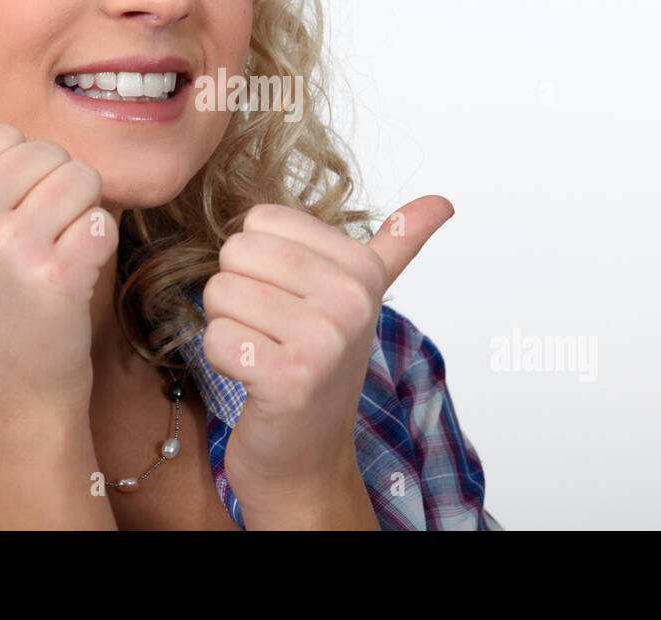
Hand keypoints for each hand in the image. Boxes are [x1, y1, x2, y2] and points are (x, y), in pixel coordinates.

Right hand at [0, 123, 116, 417]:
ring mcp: (6, 247)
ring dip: (81, 218)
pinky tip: (73, 279)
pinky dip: (100, 247)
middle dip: (55, 194)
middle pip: (50, 153)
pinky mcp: (56, 276)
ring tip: (51, 259)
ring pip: (83, 180)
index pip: (7, 135)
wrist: (6, 394)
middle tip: (31, 247)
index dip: (17, 177)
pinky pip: (104, 221)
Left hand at [203, 195, 453, 502]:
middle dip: (237, 293)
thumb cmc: (320, 367)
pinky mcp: (289, 379)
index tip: (290, 301)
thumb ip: (398, 244)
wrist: (306, 458)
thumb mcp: (364, 296)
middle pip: (236, 252)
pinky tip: (255, 381)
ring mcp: (325, 341)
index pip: (260, 220)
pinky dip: (223, 361)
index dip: (258, 261)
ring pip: (219, 292)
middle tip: (271, 332)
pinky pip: (217, 337)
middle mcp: (352, 299)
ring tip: (264, 354)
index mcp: (363, 268)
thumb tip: (443, 201)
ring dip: (229, 328)